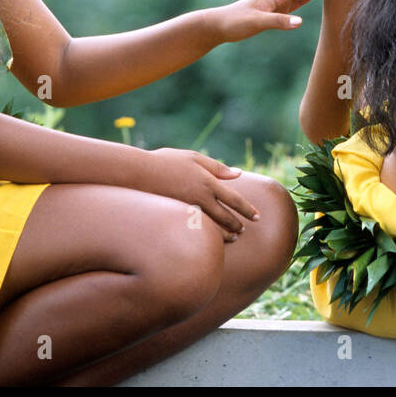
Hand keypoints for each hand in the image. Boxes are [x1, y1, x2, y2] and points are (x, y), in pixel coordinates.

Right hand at [145, 147, 260, 241]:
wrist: (138, 172)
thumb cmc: (166, 161)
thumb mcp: (194, 158)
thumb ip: (217, 167)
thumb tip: (238, 174)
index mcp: (208, 182)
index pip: (234, 199)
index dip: (247, 209)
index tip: (257, 217)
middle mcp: (200, 197)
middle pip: (225, 216)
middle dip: (237, 224)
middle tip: (245, 230)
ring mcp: (188, 209)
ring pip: (212, 226)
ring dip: (225, 233)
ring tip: (233, 237)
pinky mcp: (176, 217)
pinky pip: (196, 229)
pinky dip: (207, 235)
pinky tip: (211, 238)